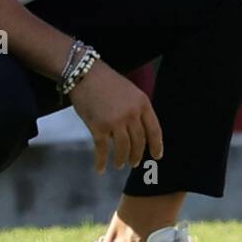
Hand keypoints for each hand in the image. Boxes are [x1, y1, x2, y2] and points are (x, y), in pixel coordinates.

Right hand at [67, 59, 164, 173]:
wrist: (84, 73)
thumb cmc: (106, 81)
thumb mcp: (130, 91)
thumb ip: (136, 109)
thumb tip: (138, 130)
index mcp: (142, 103)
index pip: (154, 129)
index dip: (156, 145)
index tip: (157, 156)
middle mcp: (131, 114)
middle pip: (139, 141)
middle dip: (137, 155)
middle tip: (134, 163)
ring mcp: (115, 122)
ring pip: (123, 148)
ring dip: (122, 159)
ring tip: (120, 164)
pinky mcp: (98, 127)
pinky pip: (102, 149)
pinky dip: (101, 161)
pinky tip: (100, 168)